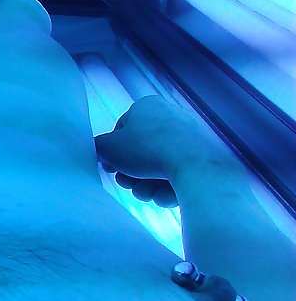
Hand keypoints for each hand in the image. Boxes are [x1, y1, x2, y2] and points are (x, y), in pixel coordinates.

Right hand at [94, 95, 219, 181]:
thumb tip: (101, 151)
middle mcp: (169, 116)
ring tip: (149, 192)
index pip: (121, 131)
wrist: (194, 164)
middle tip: (129, 184)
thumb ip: (97, 147)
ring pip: (157, 169)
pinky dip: (169, 188)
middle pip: (140, 153)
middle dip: (132, 175)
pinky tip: (168, 194)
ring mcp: (189, 137)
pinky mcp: (203, 157)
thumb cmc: (146, 149)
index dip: (113, 154)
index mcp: (146, 106)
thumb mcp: (108, 148)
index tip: (112, 169)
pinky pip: (177, 175)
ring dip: (147, 185)